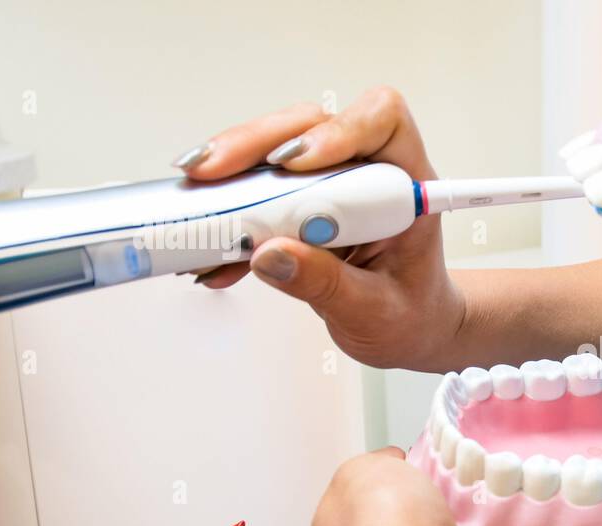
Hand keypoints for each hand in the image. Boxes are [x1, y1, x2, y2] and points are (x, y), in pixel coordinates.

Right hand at [176, 88, 462, 369]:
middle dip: (254, 144)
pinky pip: (256, 191)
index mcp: (408, 185)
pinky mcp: (298, 200)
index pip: (381, 123)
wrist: (405, 326)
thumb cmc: (409, 312)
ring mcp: (329, 182)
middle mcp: (368, 171)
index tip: (293, 162)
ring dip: (229, 172)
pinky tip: (209, 250)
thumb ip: (327, 284)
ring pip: (273, 150)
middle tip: (209, 172)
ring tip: (192, 199)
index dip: (337, 130)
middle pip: (309, 126)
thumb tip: (270, 255)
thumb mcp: (375, 311)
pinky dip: (226, 213)